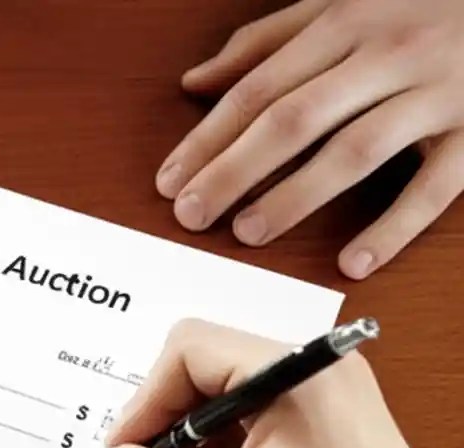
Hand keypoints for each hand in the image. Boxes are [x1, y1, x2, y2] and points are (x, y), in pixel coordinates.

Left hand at [157, 0, 463, 278]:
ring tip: (247, 233)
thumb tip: (196, 82)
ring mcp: (437, 93)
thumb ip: (266, 42)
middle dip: (233, 171)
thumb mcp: (342, 5)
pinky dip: (392, 228)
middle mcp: (388, 54)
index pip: (259, 89)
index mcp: (346, 23)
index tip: (169, 181)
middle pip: (294, 120)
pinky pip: (433, 188)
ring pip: (355, 150)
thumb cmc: (418, 8)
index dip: (207, 138)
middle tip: (192, 214)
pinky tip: (352, 262)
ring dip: (295, 197)